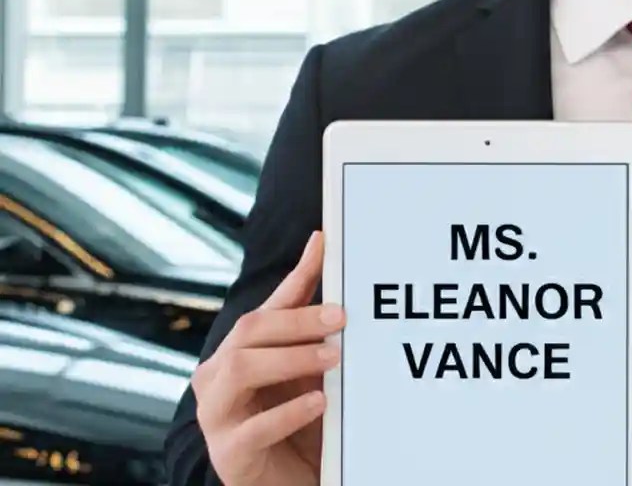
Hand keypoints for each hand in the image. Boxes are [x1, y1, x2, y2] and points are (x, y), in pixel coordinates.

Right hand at [194, 231, 344, 485]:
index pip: (268, 306)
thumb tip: (332, 268)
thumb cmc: (296, 424)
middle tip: (341, 319)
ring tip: (331, 359)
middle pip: (249, 332)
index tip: (325, 243)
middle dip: (296, 321)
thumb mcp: (310, 374)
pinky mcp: (228, 454)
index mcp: (240, 352)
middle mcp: (219, 376)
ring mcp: (217, 415)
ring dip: (289, 360)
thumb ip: (315, 330)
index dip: (297, 275)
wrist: (285, 482)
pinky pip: (252, 430)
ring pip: (239, 371)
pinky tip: (318, 403)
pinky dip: (287, 413)